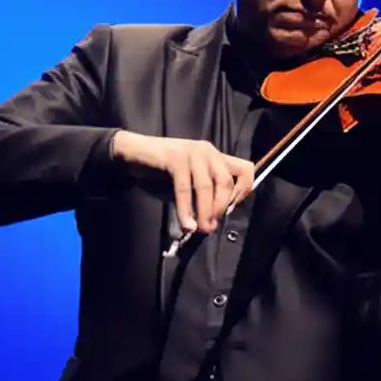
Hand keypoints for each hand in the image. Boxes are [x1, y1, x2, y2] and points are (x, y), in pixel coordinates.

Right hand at [110, 130, 254, 233]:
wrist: (134, 154)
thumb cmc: (162, 172)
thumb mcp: (190, 183)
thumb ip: (203, 195)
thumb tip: (213, 221)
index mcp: (216, 157)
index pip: (246, 170)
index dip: (242, 192)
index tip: (227, 211)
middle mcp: (209, 152)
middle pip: (227, 182)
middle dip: (220, 208)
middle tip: (210, 227)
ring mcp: (193, 152)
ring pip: (207, 186)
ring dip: (205, 212)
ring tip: (200, 229)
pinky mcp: (176, 158)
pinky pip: (185, 188)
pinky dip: (186, 209)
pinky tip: (186, 223)